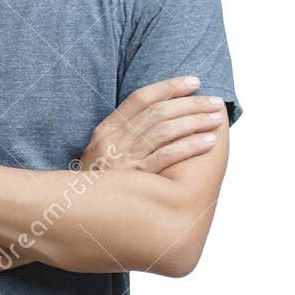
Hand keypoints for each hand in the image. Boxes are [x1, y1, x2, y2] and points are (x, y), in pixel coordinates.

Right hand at [80, 76, 227, 173]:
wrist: (78, 212)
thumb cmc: (98, 183)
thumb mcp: (102, 153)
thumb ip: (124, 135)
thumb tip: (160, 117)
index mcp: (107, 129)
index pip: (141, 98)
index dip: (169, 87)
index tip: (194, 82)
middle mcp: (115, 140)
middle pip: (158, 112)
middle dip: (191, 104)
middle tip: (215, 102)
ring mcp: (124, 158)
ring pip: (165, 131)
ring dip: (195, 122)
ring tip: (217, 119)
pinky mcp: (136, 177)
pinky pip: (167, 157)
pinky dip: (190, 146)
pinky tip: (208, 142)